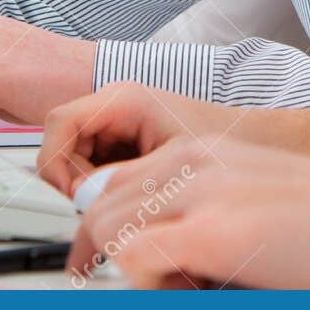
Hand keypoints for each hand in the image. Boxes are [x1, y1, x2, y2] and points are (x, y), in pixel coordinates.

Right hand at [38, 81, 236, 199]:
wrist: (252, 140)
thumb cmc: (220, 141)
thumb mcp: (170, 165)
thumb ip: (124, 180)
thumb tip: (86, 203)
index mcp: (123, 99)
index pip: (59, 123)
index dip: (57, 164)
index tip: (75, 197)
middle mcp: (115, 106)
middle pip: (63, 145)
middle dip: (75, 182)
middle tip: (102, 209)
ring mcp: (117, 124)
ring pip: (75, 161)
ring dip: (90, 189)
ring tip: (125, 204)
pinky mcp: (123, 143)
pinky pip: (93, 168)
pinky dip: (103, 189)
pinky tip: (132, 199)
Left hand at [69, 138, 309, 288]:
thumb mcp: (256, 194)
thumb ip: (210, 209)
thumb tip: (173, 257)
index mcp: (202, 150)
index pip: (117, 180)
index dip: (105, 225)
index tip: (105, 260)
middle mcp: (193, 162)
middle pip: (101, 202)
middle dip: (98, 250)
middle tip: (119, 286)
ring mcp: (200, 193)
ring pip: (109, 226)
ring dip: (120, 266)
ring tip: (163, 290)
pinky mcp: (214, 232)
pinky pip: (137, 257)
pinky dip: (141, 283)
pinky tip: (180, 292)